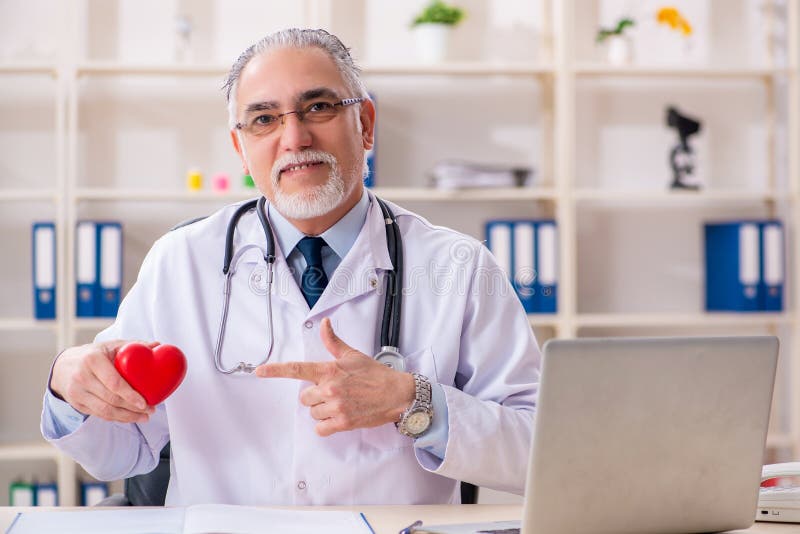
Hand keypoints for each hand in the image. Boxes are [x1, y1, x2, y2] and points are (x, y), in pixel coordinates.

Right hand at [50, 340, 155, 422]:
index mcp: (92, 360)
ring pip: (105, 411)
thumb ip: (133, 345)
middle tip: (151, 410)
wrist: (63, 366)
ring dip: (127, 417)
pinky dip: (117, 418)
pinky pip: (99, 414)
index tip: (145, 402)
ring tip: (144, 417)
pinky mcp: (77, 404)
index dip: (130, 395)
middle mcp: (82, 377)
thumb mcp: (111, 345)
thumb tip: (158, 345)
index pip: (114, 382)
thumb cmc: (93, 354)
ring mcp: (77, 393)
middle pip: (110, 399)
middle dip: (132, 408)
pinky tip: (130, 417)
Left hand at [255, 318, 414, 436]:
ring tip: (341, 404)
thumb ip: (333, 341)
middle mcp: (330, 389)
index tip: (259, 372)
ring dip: (322, 411)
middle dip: (315, 396)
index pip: (297, 369)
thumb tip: (324, 324)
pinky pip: (320, 429)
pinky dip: (326, 426)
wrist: (396, 394)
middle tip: (334, 393)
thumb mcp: (353, 355)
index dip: (275, 371)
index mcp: (330, 370)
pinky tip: (338, 417)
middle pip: (304, 398)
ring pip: (313, 413)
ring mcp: (336, 407)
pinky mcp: (343, 423)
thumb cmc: (375, 374)